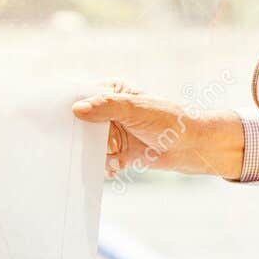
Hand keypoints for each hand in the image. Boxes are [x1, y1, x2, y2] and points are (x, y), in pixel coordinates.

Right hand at [70, 82, 245, 179]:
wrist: (193, 147)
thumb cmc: (171, 120)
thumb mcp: (137, 109)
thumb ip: (107, 107)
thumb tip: (77, 109)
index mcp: (111, 91)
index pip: (82, 97)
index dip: (70, 109)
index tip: (65, 122)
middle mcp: (108, 111)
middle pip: (81, 125)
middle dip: (86, 139)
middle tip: (101, 144)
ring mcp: (111, 133)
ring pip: (89, 146)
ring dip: (100, 155)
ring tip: (117, 155)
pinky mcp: (116, 152)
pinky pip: (100, 162)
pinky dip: (107, 166)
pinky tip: (120, 165)